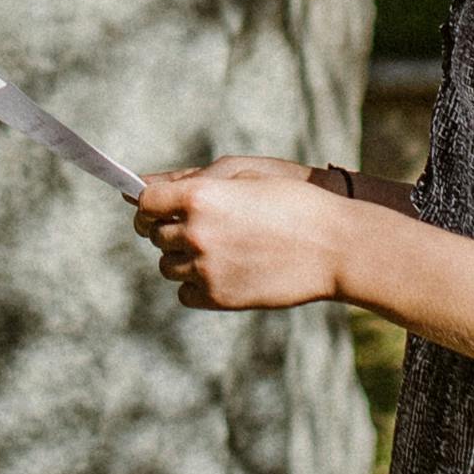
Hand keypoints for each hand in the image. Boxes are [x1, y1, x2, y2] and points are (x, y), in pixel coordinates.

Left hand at [136, 158, 359, 309]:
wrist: (335, 247)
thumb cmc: (293, 202)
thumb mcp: (243, 176)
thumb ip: (189, 181)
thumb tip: (138, 188)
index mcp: (199, 196)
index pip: (146, 202)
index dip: (150, 204)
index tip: (160, 209)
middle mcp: (196, 233)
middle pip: (155, 235)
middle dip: (170, 229)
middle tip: (202, 228)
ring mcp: (205, 268)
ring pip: (168, 266)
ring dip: (183, 257)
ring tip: (218, 249)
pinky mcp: (218, 297)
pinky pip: (185, 293)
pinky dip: (196, 284)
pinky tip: (223, 271)